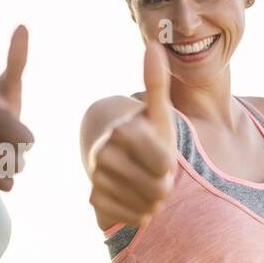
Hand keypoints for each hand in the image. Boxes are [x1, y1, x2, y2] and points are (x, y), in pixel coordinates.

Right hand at [87, 35, 175, 226]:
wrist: (115, 159)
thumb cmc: (145, 134)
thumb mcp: (157, 112)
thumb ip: (157, 82)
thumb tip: (155, 44)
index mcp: (122, 132)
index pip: (163, 162)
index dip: (169, 163)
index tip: (161, 154)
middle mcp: (103, 155)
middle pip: (158, 187)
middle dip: (163, 183)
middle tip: (155, 173)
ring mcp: (97, 180)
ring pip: (147, 205)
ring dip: (154, 200)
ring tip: (146, 185)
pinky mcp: (95, 202)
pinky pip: (133, 218)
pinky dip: (141, 213)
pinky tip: (136, 199)